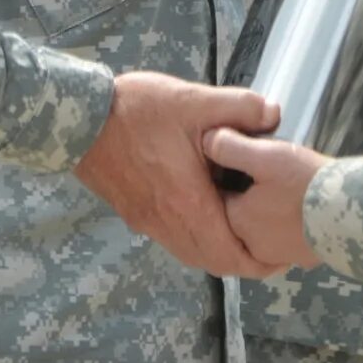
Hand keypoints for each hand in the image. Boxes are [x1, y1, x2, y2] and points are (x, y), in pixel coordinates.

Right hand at [75, 73, 283, 277]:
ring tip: (241, 228)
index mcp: (189, 205)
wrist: (80, 120)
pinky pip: (173, 239)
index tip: (282, 252)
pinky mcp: (135, 213)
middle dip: (243, 259)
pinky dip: (196, 237)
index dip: (260, 260)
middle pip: (212, 261)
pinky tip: (205, 209)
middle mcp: (168, 224)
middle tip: (267, 243)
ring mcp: (149, 222)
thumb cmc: (136, 111)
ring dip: (218, 249)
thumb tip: (274, 115)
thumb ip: (239, 108)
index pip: (230, 255)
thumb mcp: (194, 101)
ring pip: (191, 253)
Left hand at [204, 128, 324, 269]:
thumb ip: (231, 147)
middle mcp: (250, 244)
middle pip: (238, 210)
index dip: (226, 171)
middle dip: (246, 191)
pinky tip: (298, 204)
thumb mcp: (266, 157)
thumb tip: (207, 140)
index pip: (217, 193)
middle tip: (266, 169)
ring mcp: (275, 255)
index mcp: (236, 220)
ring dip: (265, 208)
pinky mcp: (298, 258)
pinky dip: (284, 222)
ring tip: (284, 184)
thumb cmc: (305, 184)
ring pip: (260, 225)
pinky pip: (282, 236)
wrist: (353, 214)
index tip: (242, 156)